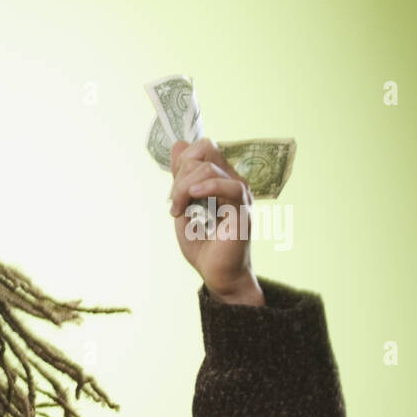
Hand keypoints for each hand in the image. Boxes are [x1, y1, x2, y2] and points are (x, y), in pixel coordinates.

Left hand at [169, 138, 263, 304]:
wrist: (215, 272)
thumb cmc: (201, 242)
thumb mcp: (183, 204)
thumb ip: (181, 177)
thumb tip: (178, 143)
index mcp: (219, 178)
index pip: (202, 147)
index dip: (182, 163)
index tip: (172, 195)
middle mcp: (232, 180)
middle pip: (204, 150)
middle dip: (180, 174)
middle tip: (174, 204)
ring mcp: (239, 193)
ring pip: (208, 168)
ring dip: (184, 189)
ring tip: (179, 213)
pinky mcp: (243, 208)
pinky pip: (230, 186)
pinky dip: (208, 187)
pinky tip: (193, 199)